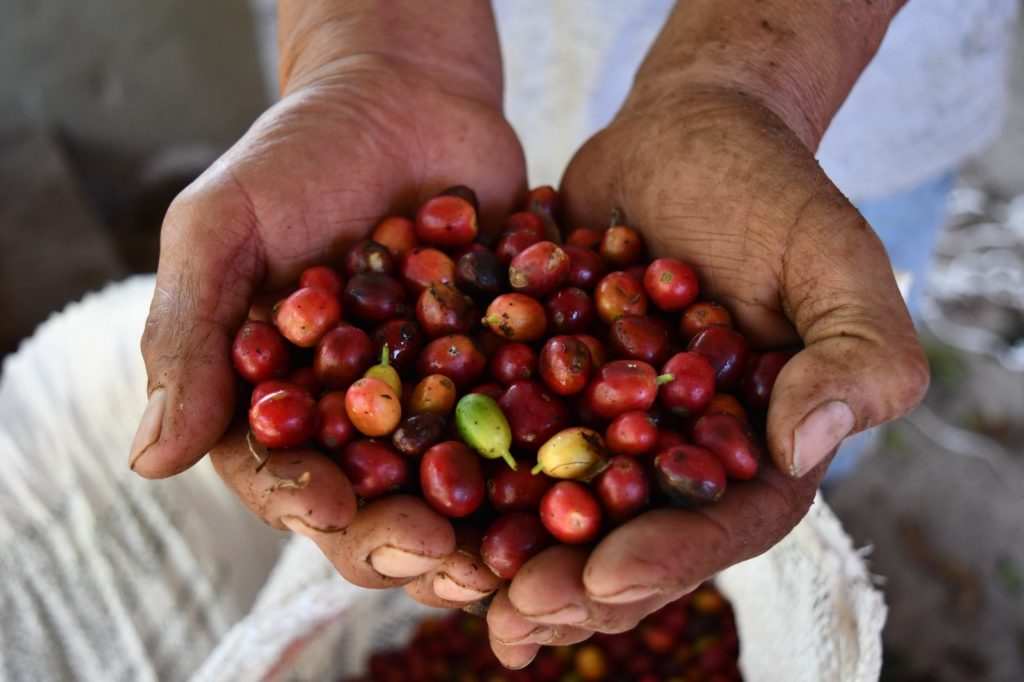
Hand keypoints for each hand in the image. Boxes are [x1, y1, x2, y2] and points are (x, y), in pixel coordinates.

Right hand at [131, 1, 525, 589]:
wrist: (403, 94)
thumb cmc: (296, 154)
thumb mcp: (222, 229)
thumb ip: (187, 336)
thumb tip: (148, 459)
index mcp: (278, 405)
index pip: (284, 478)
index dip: (310, 504)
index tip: (338, 511)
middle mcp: (357, 420)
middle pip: (378, 505)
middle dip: (406, 536)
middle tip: (445, 553)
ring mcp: (436, 403)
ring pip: (458, 488)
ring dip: (484, 527)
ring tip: (515, 552)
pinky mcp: (505, 373)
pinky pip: (530, 422)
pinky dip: (552, 451)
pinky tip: (581, 474)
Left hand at [485, 87, 928, 666]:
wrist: (684, 132)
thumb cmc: (771, 188)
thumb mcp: (834, 258)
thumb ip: (855, 353)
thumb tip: (804, 445)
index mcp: (757, 448)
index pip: (723, 525)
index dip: (666, 559)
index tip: (603, 575)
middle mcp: (679, 453)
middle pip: (631, 539)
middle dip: (574, 584)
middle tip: (516, 611)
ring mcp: (608, 426)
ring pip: (559, 510)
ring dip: (511, 555)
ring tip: (459, 585)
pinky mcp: (547, 388)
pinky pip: (506, 438)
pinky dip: (466, 474)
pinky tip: (413, 508)